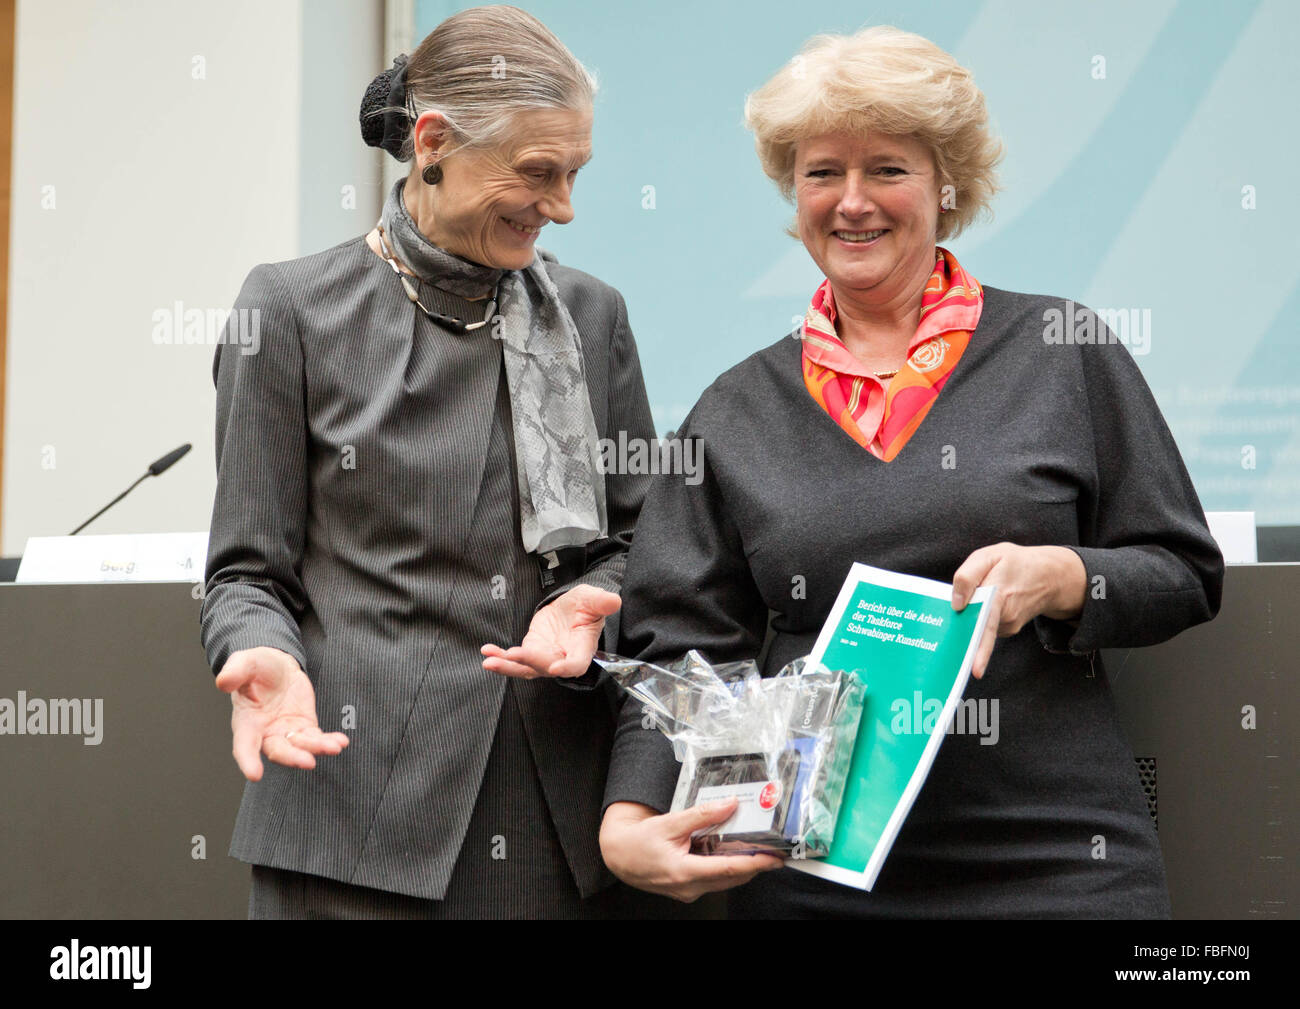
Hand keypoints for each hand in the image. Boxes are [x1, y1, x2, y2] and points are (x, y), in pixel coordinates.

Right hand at [215, 646, 348, 781]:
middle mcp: (266, 733)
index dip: (248, 760)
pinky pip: (317, 738)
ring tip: (334, 747)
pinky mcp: (305, 727)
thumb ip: (235, 672)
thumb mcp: (244, 663)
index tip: (254, 775)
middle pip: (279, 751)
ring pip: (301, 747)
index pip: (244, 746)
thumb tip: (222, 681)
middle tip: (308, 762)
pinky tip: (340, 742)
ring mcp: (287, 732)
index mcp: (246, 722)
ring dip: (317, 749)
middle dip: (293, 757)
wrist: (276, 666)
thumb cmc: (255, 667)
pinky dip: (329, 741)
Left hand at [480, 584, 620, 678]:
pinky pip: (514, 661)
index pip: (577, 663)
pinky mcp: (530, 654)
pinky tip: (487, 652)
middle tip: (513, 654)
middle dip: (529, 661)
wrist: (571, 610)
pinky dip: (500, 658)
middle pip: (546, 667)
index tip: (556, 667)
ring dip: (507, 667)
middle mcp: (563, 658)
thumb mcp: (593, 599)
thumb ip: (602, 601)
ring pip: (526, 669)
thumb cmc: (585, 607)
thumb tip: (614, 601)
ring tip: (490, 661)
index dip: (567, 667)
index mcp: (582, 648)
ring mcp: (545, 659)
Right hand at [599, 800, 784, 901]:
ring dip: (742, 867)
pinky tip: (731, 853)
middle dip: (755, 865)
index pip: (729, 869)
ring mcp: (689, 891)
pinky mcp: (688, 889)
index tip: (774, 858)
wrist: (619, 856)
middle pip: (732, 878)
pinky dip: (727, 868)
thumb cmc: (639, 841)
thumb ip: (702, 815)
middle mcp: (689, 887)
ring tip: (757, 850)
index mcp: (684, 872)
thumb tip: (729, 805)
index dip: (755, 863)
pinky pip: (714, 880)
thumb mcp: (670, 823)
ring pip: (725, 881)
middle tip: (773, 851)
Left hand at [951, 543, 1086, 678]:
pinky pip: (985, 627)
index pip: (987, 623)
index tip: (976, 670)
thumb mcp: (990, 556)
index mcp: (1000, 593)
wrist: (1049, 576)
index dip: (981, 648)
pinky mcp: (1008, 629)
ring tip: (971, 600)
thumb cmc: (1016, 563)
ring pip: (979, 628)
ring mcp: (1009, 625)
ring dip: (969, 619)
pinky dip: (978, 619)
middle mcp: (1006, 614)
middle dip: (964, 639)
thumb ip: (968, 575)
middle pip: (978, 630)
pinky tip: (982, 606)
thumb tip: (956, 603)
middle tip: (953, 653)